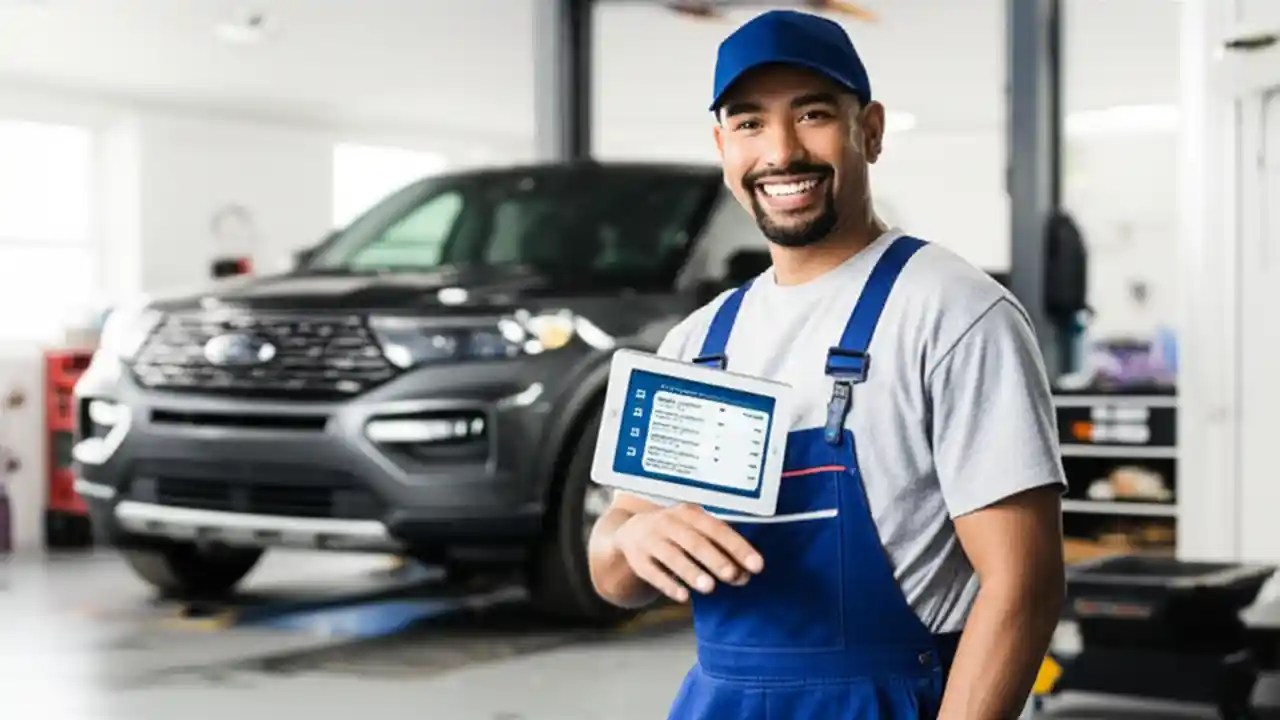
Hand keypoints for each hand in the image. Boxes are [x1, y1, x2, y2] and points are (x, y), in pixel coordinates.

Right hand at [613, 503, 764, 601]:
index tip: (757, 566)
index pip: (717, 529)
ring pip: (671, 556)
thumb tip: (746, 574)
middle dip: (715, 558)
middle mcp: (668, 523)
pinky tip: (683, 597)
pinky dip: (667, 585)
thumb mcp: (696, 532)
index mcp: (689, 513)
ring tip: (710, 588)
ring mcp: (650, 540)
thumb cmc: (676, 534)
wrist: (631, 532)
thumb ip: (721, 551)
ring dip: (691, 571)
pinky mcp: (638, 559)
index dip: (738, 546)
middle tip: (733, 575)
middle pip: (694, 541)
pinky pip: (652, 572)